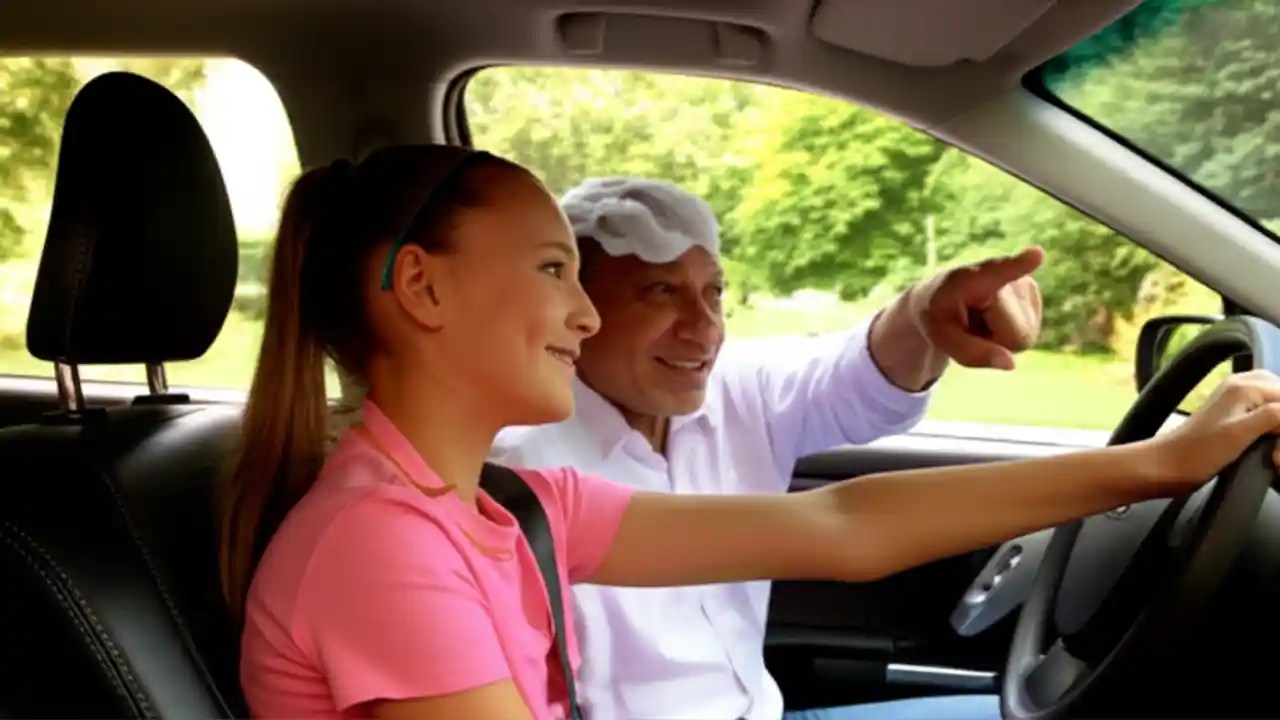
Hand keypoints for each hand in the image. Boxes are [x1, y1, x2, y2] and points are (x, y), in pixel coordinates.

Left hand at [909, 247, 1044, 370]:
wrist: (940, 298)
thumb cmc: (938, 317)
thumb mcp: (941, 339)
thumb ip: (971, 354)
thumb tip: (1011, 364)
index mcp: (970, 279)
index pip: (999, 272)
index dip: (1020, 265)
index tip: (1037, 255)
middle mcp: (1003, 274)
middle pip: (1016, 336)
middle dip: (995, 342)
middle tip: (971, 325)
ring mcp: (1023, 282)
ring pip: (1024, 337)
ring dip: (1000, 338)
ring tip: (979, 318)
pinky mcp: (1033, 291)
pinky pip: (1028, 334)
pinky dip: (1008, 334)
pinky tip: (992, 316)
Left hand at [1152, 369, 1279, 489]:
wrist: (1166, 465)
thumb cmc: (1200, 452)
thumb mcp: (1241, 433)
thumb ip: (1275, 416)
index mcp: (1246, 386)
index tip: (1277, 452)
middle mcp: (1242, 384)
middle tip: (1276, 452)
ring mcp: (1236, 398)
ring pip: (1277, 404)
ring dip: (1279, 426)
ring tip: (1274, 453)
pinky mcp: (1233, 413)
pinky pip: (1266, 412)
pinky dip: (1273, 428)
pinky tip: (1270, 448)